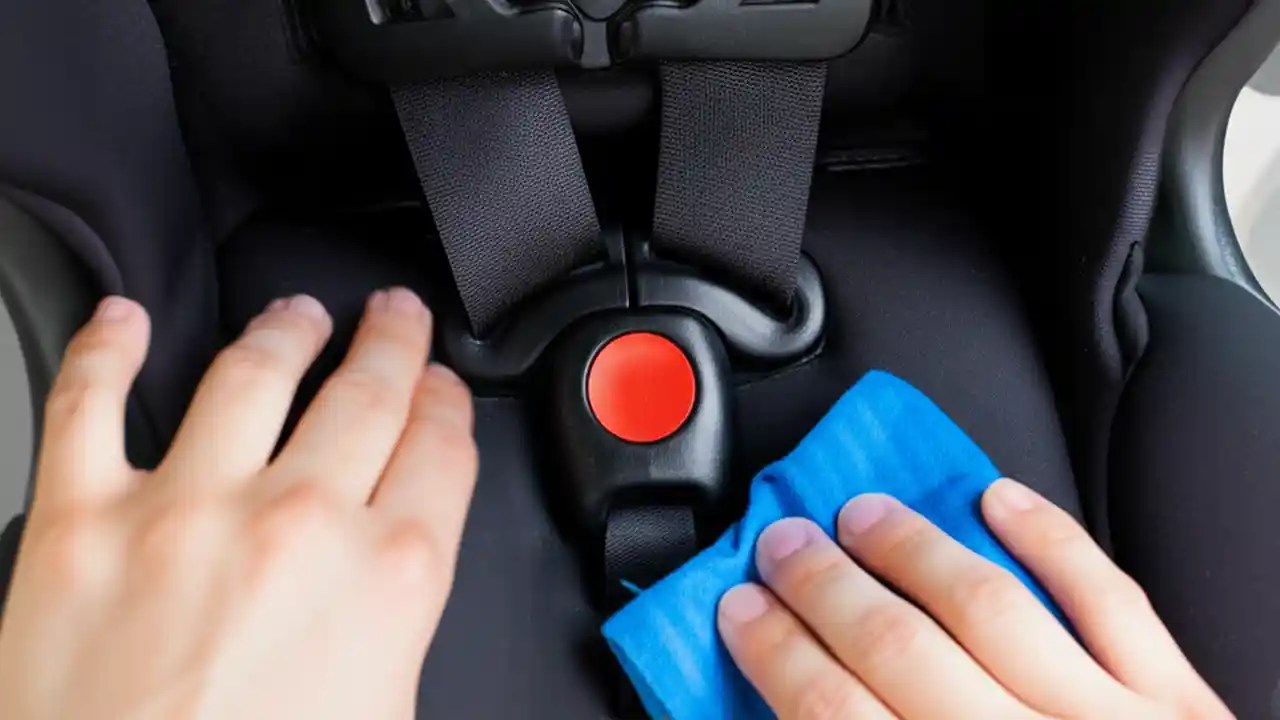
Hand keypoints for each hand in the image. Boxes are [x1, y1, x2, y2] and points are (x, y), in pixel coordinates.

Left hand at [0, 289, 477, 719]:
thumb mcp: (386, 709)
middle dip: (390, 343)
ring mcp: (186, 513)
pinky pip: (90, 404)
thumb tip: (399, 563)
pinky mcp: (80, 525)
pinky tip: (125, 321)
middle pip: (366, 395)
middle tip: (392, 316)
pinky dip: (106, 349)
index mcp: (388, 579)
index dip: (447, 398)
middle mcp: (297, 526)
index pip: (441, 448)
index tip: (441, 381)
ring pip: (252, 375)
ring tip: (294, 316)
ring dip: (283, 332)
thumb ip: (402, 619)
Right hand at [717, 479, 1231, 718]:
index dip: (775, 652)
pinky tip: (997, 497)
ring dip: (913, 549)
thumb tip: (785, 719)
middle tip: (782, 544)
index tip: (739, 608)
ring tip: (862, 512)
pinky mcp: (1178, 702)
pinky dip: (1050, 538)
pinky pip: (1109, 598)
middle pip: (896, 647)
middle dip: (823, 586)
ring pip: (988, 606)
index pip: (832, 714)